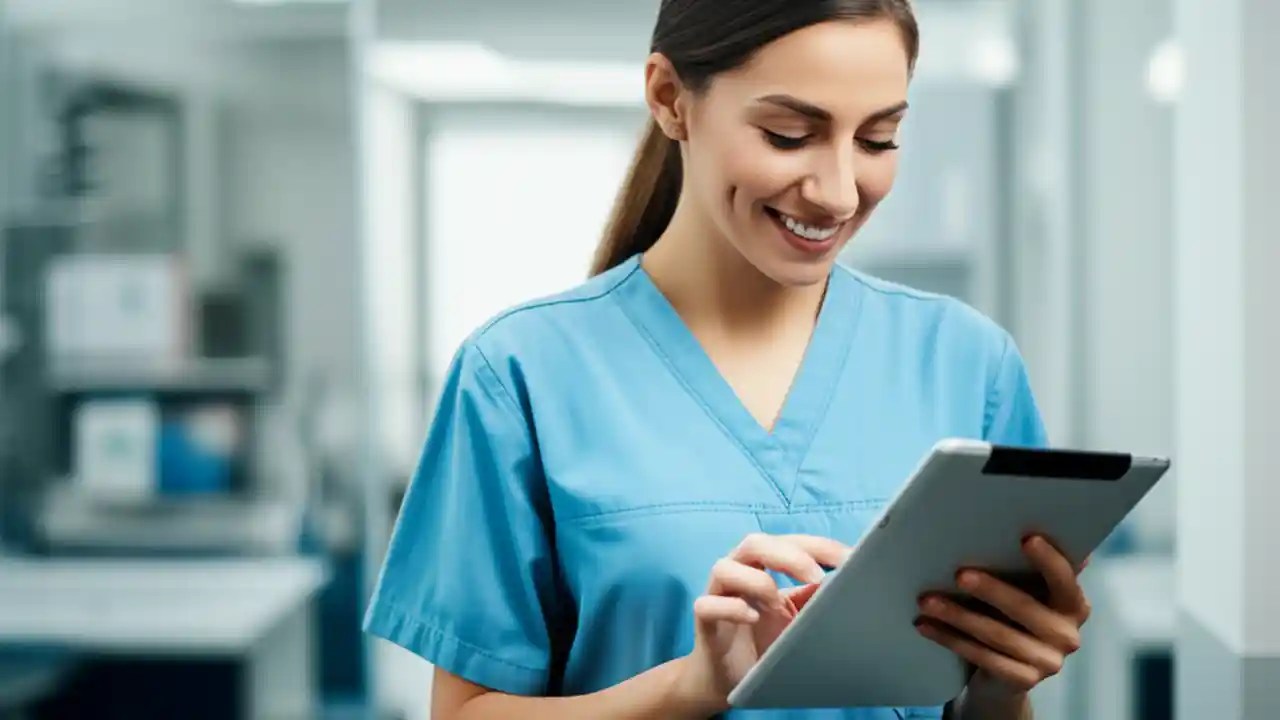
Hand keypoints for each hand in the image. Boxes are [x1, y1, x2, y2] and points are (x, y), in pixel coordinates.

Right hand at [673, 533, 849, 711]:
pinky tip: (753, 618)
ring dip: (758, 581)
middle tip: (818, 577)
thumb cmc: (766, 640)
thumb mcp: (799, 618)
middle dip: (790, 556)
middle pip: (756, 544)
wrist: (729, 678)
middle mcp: (739, 570)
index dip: (820, 547)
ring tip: (780, 603)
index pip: (791, 542)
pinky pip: (708, 605)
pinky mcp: (704, 619)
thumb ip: (816, 598)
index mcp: (764, 564)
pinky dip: (730, 608)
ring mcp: (718, 593)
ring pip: (725, 568)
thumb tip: (851, 584)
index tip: (851, 560)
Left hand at [915, 535, 1090, 702]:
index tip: (1027, 538)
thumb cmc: (1012, 618)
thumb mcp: (1024, 592)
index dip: (1049, 560)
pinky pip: (981, 657)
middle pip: (1025, 608)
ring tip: (927, 600)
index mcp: (1073, 605)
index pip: (1065, 580)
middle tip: (959, 574)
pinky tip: (925, 625)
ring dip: (957, 615)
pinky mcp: (1023, 681)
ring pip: (996, 634)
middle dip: (990, 589)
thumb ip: (1024, 568)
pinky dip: (949, 638)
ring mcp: (1047, 662)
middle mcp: (1067, 636)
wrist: (1006, 675)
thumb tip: (1011, 522)